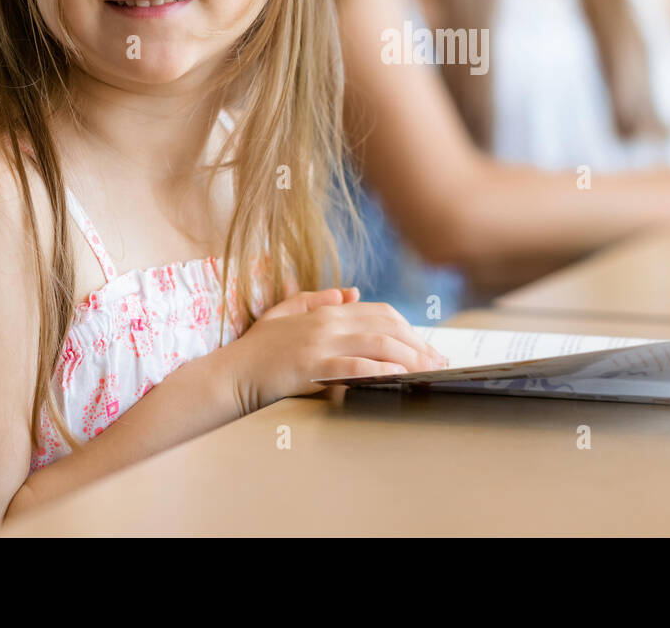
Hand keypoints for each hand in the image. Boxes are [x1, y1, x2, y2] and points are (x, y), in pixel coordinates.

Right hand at [221, 287, 449, 415]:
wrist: (231, 373)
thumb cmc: (258, 349)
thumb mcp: (286, 313)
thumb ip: (316, 300)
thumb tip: (349, 292)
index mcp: (326, 311)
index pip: (380, 313)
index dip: (408, 328)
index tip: (426, 345)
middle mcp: (328, 322)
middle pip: (387, 327)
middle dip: (418, 344)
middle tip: (438, 362)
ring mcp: (320, 343)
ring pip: (378, 344)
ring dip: (409, 357)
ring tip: (429, 371)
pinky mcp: (312, 367)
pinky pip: (355, 366)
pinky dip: (380, 370)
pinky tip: (398, 377)